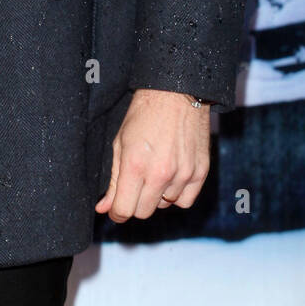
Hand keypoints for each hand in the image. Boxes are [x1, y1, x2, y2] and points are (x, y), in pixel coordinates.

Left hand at [94, 87, 210, 221]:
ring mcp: (183, 174)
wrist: (176, 93)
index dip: (117, 212)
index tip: (116, 208)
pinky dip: (177, 193)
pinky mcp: (200, 172)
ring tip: (155, 169)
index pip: (124, 210)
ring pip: (165, 206)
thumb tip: (104, 208)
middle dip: (135, 202)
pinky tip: (172, 175)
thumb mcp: (120, 143)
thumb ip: (114, 180)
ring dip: (157, 195)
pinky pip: (185, 200)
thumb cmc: (143, 115)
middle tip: (136, 183)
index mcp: (135, 165)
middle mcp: (160, 173)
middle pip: (143, 212)